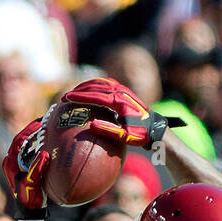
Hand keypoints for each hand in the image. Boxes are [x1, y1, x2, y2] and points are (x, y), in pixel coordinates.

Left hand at [3, 117, 48, 217]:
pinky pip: (31, 154)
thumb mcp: (32, 183)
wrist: (28, 212)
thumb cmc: (29, 199)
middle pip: (23, 140)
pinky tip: (49, 146)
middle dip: (34, 130)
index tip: (41, 121)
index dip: (30, 129)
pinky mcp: (24, 169)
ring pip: (27, 146)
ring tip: (48, 130)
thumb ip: (37, 168)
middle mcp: (12, 161)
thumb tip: (44, 154)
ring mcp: (17, 165)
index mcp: (11, 162)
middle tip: (46, 122)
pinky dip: (39, 148)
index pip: (20, 139)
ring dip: (36, 138)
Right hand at [61, 79, 182, 151]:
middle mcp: (121, 92)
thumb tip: (91, 125)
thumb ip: (109, 131)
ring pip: (100, 83)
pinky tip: (87, 91)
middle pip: (95, 87)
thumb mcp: (125, 137)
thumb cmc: (140, 135)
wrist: (155, 127)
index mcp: (120, 103)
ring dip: (85, 86)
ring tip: (74, 93)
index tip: (68, 98)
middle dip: (79, 91)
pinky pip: (105, 84)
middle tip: (66, 97)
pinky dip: (94, 85)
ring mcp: (122, 89)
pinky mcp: (123, 90)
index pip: (96, 96)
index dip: (81, 97)